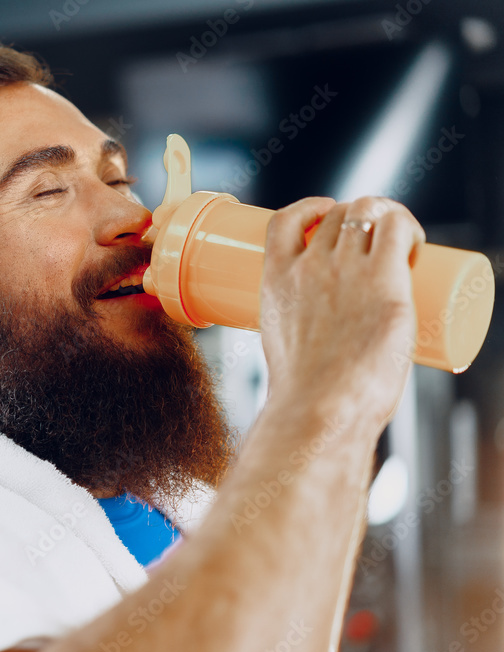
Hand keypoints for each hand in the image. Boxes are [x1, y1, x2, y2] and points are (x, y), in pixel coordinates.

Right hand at [259, 196, 425, 430]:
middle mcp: (309, 266)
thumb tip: (327, 352)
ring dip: (385, 217)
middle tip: (376, 245)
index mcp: (276, 280)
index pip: (284, 220)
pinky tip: (411, 238)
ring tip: (401, 244)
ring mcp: (345, 270)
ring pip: (366, 213)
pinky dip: (404, 222)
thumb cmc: (305, 395)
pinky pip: (395, 227)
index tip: (323, 217)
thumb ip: (302, 338)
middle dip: (356, 217)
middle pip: (336, 215)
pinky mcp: (383, 279)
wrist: (320, 406)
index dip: (309, 210)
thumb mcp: (283, 351)